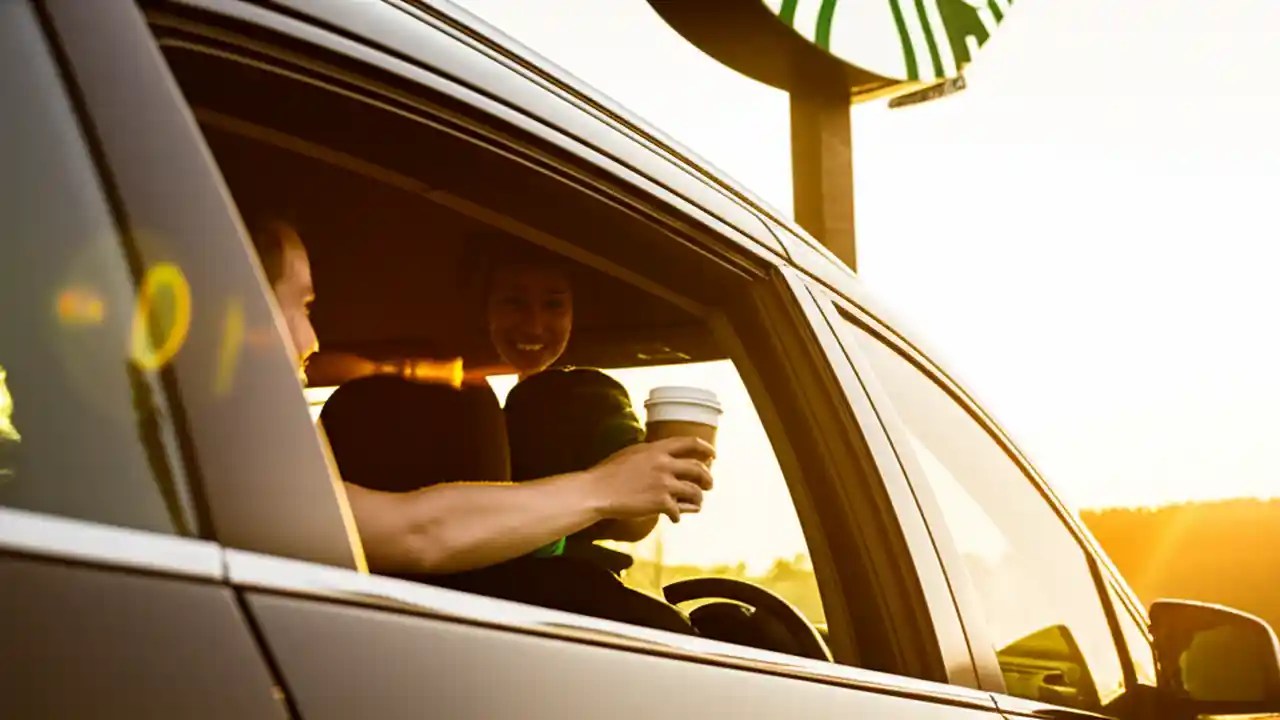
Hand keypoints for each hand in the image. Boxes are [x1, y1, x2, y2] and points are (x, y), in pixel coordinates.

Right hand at [586, 436, 714, 523]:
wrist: (597, 491)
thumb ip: (650, 454)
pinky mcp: (660, 502)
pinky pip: (678, 510)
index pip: (689, 443)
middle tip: (709, 484)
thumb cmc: (608, 472)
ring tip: (697, 504)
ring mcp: (664, 483)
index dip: (705, 448)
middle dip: (707, 478)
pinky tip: (674, 518)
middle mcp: (664, 463)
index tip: (713, 454)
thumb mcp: (631, 453)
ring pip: (694, 491)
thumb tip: (662, 456)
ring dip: (698, 499)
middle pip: (698, 468)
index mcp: (656, 449)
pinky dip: (678, 516)